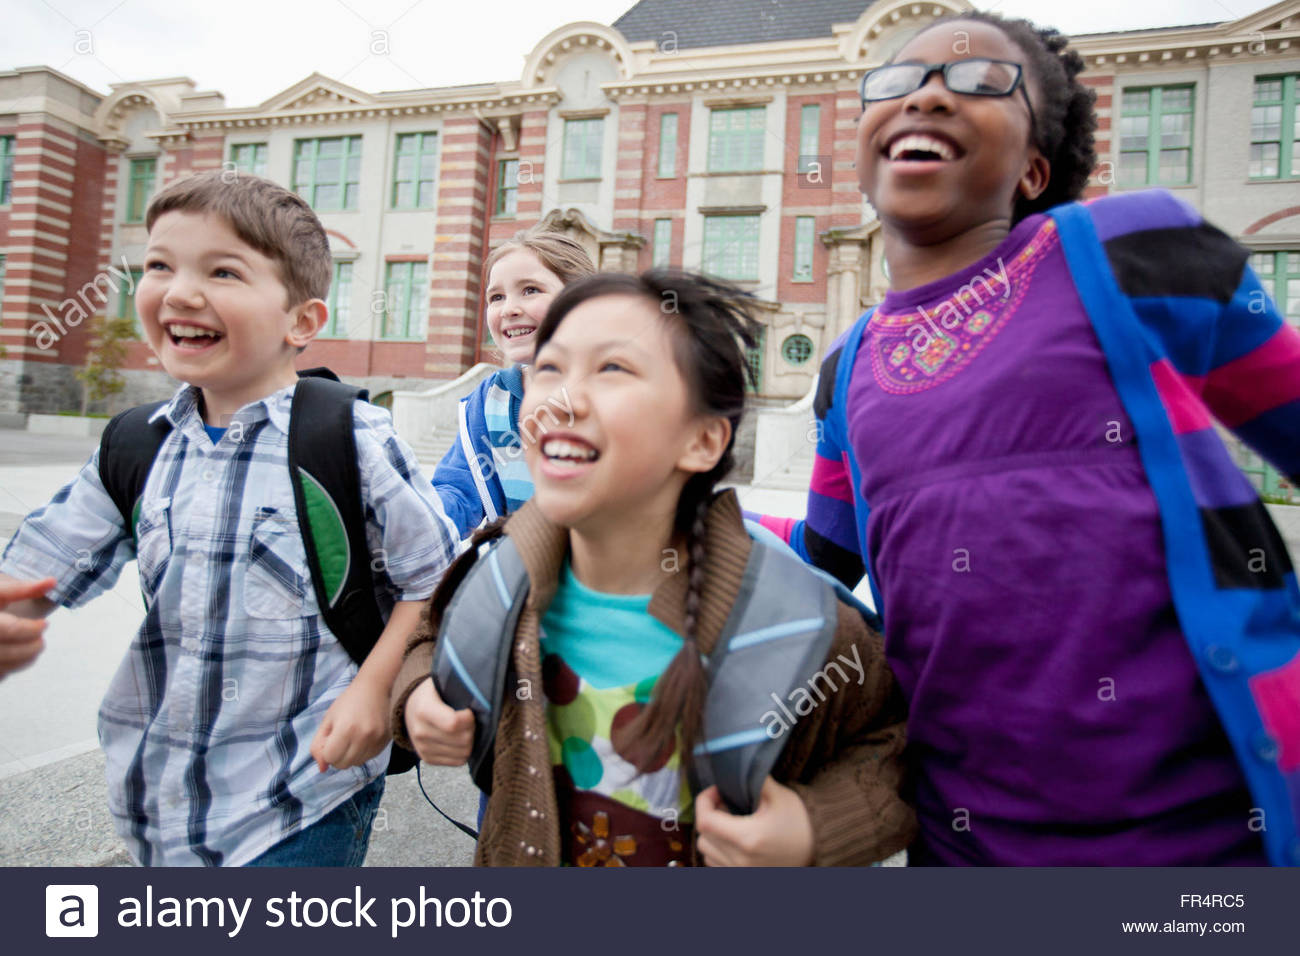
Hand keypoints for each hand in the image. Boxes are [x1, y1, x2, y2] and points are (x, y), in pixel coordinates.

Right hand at [0, 577, 54, 678]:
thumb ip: (22, 588)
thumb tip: (53, 581)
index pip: (10, 630)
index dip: (31, 629)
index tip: (45, 624)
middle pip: (5, 652)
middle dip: (30, 648)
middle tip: (41, 641)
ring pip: (1, 669)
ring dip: (22, 661)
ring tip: (34, 649)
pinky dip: (8, 669)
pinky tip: (14, 657)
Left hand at [310, 676, 391, 771]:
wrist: (375, 688)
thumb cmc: (348, 702)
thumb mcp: (328, 720)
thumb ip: (318, 745)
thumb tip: (322, 769)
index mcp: (346, 729)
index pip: (330, 758)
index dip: (326, 750)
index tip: (330, 738)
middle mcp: (363, 737)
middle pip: (343, 765)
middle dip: (337, 755)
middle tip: (340, 738)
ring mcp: (376, 740)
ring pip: (356, 763)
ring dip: (350, 755)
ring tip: (352, 736)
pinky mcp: (385, 741)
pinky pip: (368, 758)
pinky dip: (362, 752)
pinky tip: (363, 737)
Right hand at [403, 677, 473, 765]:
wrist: (411, 709)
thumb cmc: (434, 693)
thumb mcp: (442, 682)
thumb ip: (460, 687)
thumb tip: (483, 696)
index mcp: (423, 710)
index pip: (454, 723)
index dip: (469, 718)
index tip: (469, 711)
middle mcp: (420, 732)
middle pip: (463, 739)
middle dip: (472, 728)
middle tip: (469, 719)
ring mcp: (422, 748)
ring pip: (463, 753)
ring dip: (470, 740)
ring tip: (464, 728)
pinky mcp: (427, 759)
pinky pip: (458, 761)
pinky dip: (463, 751)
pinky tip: (459, 739)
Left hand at [694, 776, 815, 865]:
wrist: (818, 849)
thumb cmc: (800, 821)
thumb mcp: (777, 795)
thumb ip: (752, 778)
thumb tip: (734, 765)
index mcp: (748, 838)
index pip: (705, 821)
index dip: (704, 801)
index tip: (716, 791)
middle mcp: (741, 861)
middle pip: (703, 837)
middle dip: (709, 815)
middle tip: (725, 804)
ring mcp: (741, 874)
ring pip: (707, 853)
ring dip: (712, 834)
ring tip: (730, 822)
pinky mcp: (743, 880)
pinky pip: (715, 865)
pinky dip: (718, 851)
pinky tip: (734, 839)